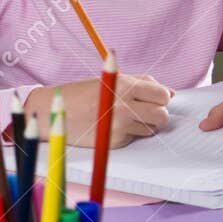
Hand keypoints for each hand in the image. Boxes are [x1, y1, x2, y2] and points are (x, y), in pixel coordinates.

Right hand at [57, 73, 172, 147]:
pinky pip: (135, 138)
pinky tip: (113, 126)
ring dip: (144, 124)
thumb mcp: (111, 80)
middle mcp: (124, 105)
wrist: (52, 111)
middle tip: (145, 111)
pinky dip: (129, 133)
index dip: (161, 98)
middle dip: (158, 113)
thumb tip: (170, 93)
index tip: (152, 99)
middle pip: (163, 115)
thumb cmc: (82, 93)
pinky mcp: (114, 141)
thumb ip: (141, 83)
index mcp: (125, 85)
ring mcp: (120, 126)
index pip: (163, 95)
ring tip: (126, 118)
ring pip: (152, 129)